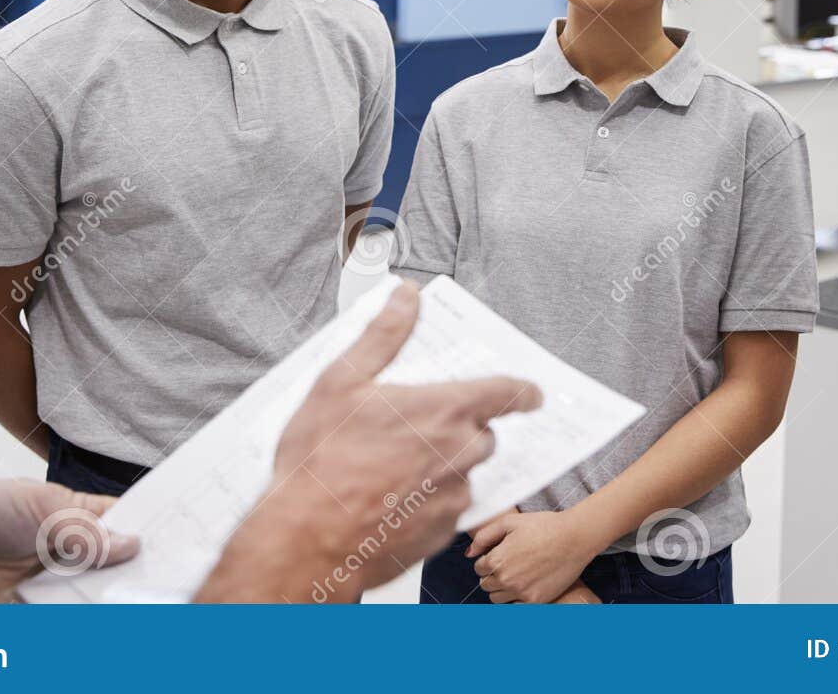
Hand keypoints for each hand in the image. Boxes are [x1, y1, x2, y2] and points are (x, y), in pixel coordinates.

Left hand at [0, 479, 139, 601]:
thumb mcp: (43, 508)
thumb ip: (85, 530)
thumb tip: (131, 544)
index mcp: (77, 516)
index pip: (121, 523)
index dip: (144, 531)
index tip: (169, 545)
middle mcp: (68, 550)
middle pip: (111, 566)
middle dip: (128, 573)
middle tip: (151, 583)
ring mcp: (51, 581)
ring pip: (89, 595)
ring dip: (103, 598)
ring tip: (126, 602)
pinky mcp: (30, 607)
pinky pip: (60, 615)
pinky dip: (74, 615)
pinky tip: (87, 613)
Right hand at [197, 281, 542, 602]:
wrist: (306, 541)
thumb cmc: (321, 464)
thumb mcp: (341, 382)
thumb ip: (382, 335)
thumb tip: (405, 297)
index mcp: (445, 411)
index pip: (508, 393)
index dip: (523, 391)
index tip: (531, 393)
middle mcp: (460, 453)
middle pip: (482, 434)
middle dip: (459, 428)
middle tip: (415, 428)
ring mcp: (453, 496)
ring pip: (463, 472)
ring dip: (440, 465)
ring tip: (390, 466)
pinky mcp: (441, 532)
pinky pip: (446, 507)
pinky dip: (426, 500)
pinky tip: (387, 497)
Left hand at [470, 509, 601, 603]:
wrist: (574, 538)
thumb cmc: (544, 526)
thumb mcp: (510, 522)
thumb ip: (485, 536)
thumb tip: (469, 553)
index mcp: (497, 560)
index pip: (478, 568)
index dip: (487, 559)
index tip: (499, 554)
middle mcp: (506, 579)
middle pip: (485, 584)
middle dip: (492, 574)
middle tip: (508, 563)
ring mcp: (521, 593)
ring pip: (497, 598)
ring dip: (501, 588)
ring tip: (516, 574)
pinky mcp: (535, 601)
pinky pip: (514, 606)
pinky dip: (516, 598)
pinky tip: (526, 584)